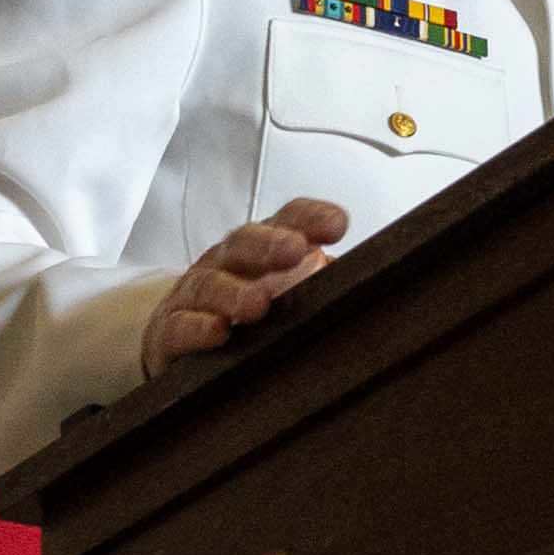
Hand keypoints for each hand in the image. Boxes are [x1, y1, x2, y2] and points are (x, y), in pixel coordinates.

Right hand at [140, 197, 347, 383]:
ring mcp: (196, 293)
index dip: (311, 217)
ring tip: (259, 305)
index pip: (288, 219)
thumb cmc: (244, 309)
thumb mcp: (290, 293)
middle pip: (246, 241)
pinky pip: (179, 325)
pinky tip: (217, 333)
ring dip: (236, 292)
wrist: (176, 337)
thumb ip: (329, 287)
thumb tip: (383, 290)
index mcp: (263, 247)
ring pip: (212, 283)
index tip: (338, 225)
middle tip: (296, 251)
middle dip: (271, 243)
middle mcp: (229, 262)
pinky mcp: (170, 329)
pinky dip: (197, 328)